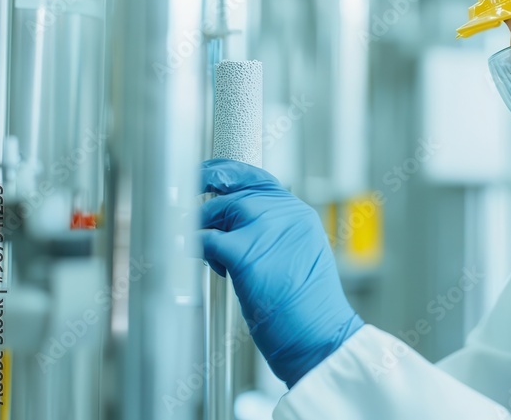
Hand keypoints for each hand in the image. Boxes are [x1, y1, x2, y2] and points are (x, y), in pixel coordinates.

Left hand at [200, 158, 363, 387]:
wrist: (319, 337)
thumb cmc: (306, 309)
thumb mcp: (298, 257)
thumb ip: (273, 234)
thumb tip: (230, 225)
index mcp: (301, 215)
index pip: (259, 179)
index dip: (227, 173)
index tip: (206, 175)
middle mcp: (287, 215)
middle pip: (234, 194)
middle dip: (208, 208)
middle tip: (191, 220)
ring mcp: (267, 230)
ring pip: (218, 213)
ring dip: (202, 231)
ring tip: (209, 257)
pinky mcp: (245, 253)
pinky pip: (205, 241)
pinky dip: (196, 250)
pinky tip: (204, 263)